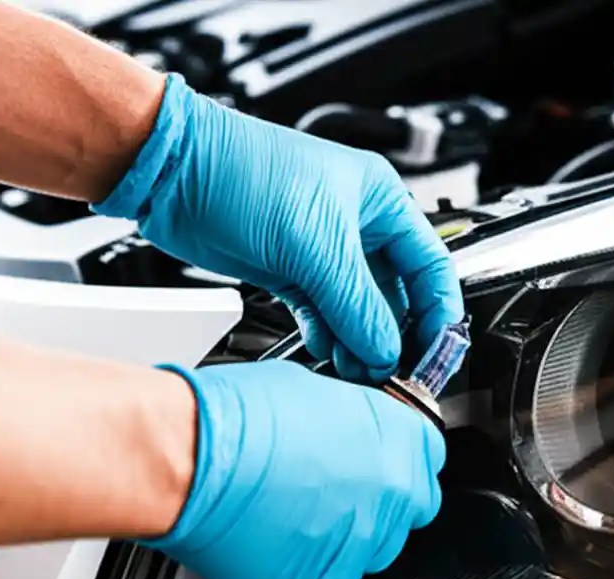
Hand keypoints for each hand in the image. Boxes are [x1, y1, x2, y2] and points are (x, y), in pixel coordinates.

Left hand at [93, 73, 463, 381]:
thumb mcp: (316, 246)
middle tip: (394, 371)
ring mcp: (323, 251)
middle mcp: (357, 227)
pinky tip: (330, 353)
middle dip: (396, 335)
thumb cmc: (242, 172)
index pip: (430, 266)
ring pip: (358, 309)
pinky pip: (324, 314)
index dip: (440, 311)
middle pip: (396, 294)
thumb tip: (384, 351)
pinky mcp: (290, 271)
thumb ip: (357, 306)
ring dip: (360, 342)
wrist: (173, 172)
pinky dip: (329, 337)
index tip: (438, 351)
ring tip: (359, 369)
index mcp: (381, 203)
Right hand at [145, 360, 443, 578]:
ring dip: (351, 536)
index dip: (402, 455)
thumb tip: (351, 430)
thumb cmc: (237, 417)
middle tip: (338, 488)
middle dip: (383, 499)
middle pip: (412, 506)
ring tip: (301, 514)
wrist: (190, 459)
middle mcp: (393, 492)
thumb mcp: (314, 392)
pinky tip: (285, 544)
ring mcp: (362, 540)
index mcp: (399, 438)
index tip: (380, 458)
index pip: (430, 454)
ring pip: (377, 549)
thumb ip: (353, 419)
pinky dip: (313, 571)